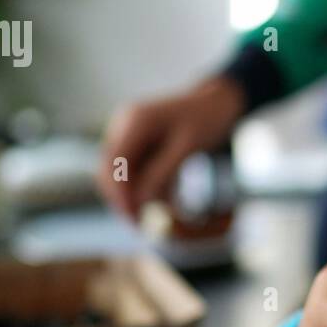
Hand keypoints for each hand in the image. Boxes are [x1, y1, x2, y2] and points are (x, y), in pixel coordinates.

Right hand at [97, 74, 245, 220]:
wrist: (216, 102)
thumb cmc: (206, 120)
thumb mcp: (188, 147)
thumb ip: (162, 173)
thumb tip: (139, 202)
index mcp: (135, 121)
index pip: (113, 164)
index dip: (119, 195)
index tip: (134, 219)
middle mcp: (124, 125)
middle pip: (110, 171)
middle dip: (125, 199)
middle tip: (142, 225)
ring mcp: (127, 134)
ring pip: (121, 175)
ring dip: (141, 193)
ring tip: (173, 200)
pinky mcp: (135, 143)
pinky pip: (134, 171)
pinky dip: (150, 185)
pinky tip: (172, 189)